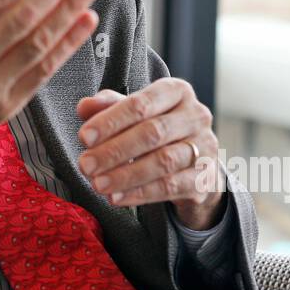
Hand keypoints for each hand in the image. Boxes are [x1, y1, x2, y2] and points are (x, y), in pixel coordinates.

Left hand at [74, 79, 224, 229]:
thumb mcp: (133, 113)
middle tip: (85, 165)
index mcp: (176, 91)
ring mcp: (205, 147)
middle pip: (152, 132)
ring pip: (163, 161)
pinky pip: (171, 187)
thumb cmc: (156, 129)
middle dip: (114, 150)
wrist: (193, 162)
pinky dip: (140, 193)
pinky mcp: (205, 177)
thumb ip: (108, 107)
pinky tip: (117, 197)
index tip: (84, 137)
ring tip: (97, 184)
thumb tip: (84, 106)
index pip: (141, 103)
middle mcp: (196, 115)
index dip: (110, 121)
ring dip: (125, 175)